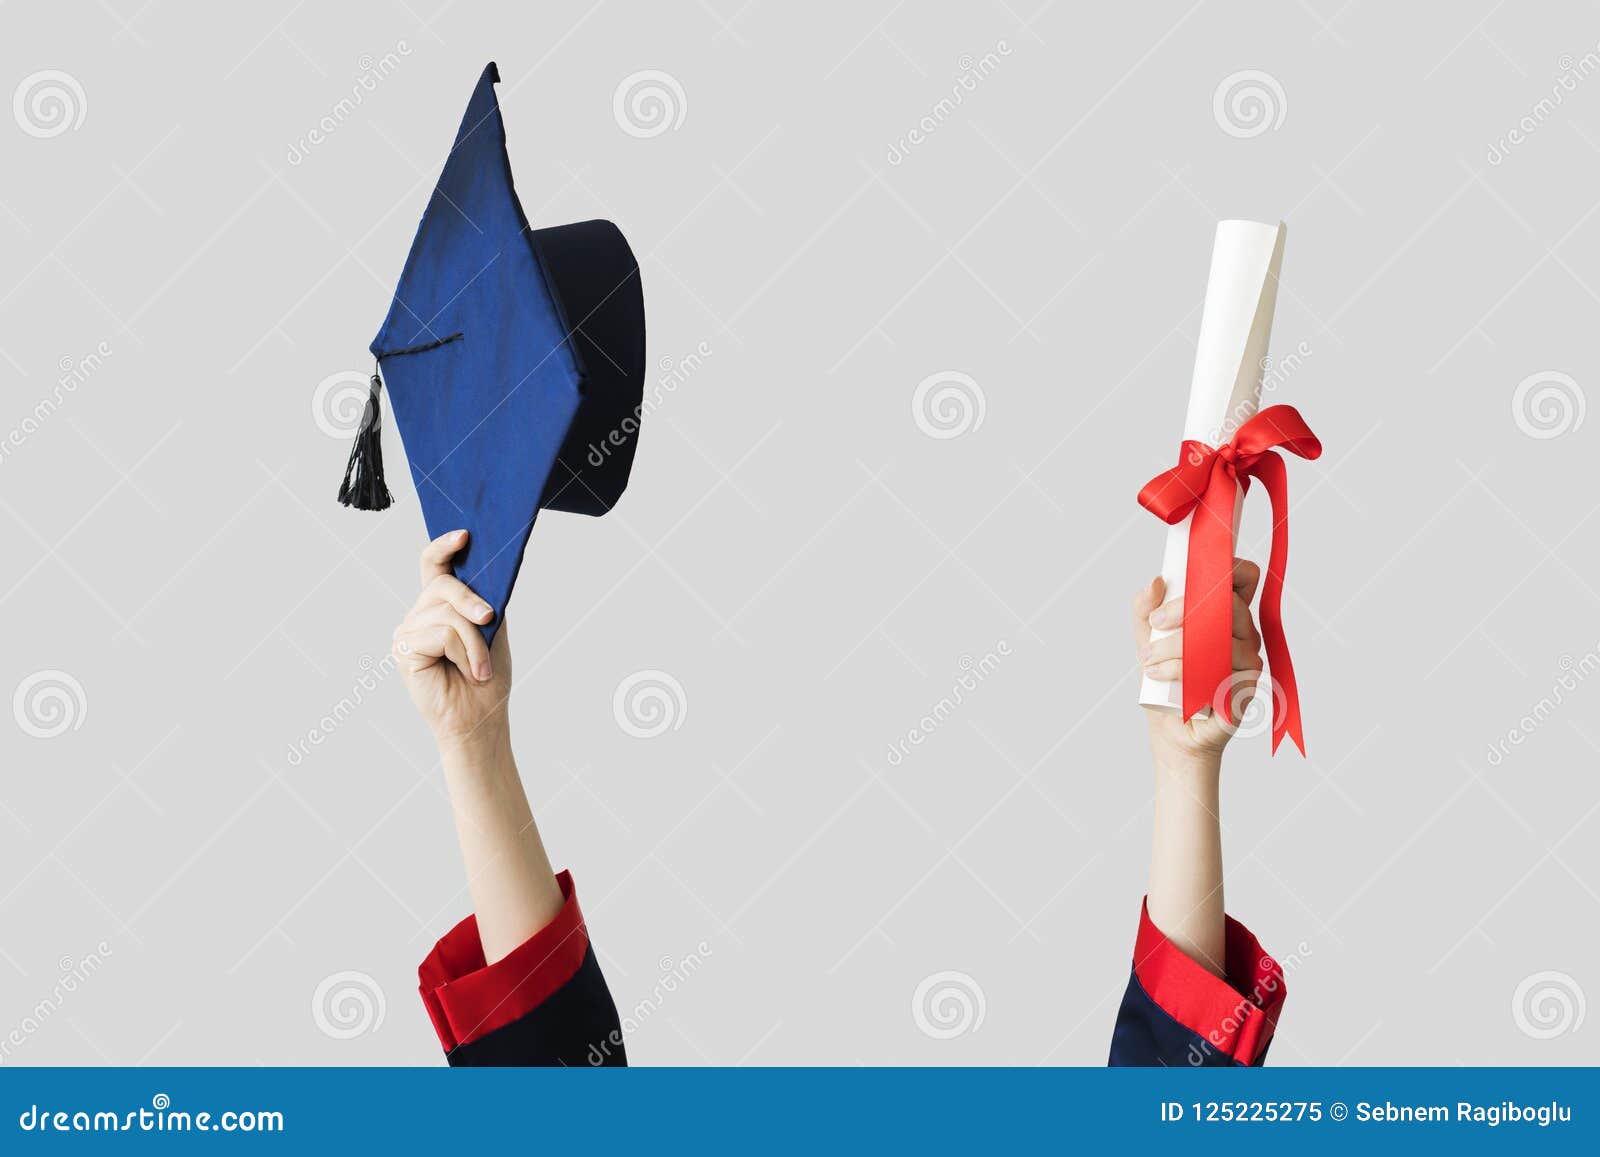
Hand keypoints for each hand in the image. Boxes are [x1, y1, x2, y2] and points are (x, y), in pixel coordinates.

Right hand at [393, 529, 511, 747]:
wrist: (481, 719)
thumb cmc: (486, 679)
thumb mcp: (493, 630)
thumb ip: (484, 599)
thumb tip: (487, 568)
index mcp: (439, 607)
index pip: (433, 566)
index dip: (444, 547)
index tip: (464, 535)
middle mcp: (418, 615)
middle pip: (444, 584)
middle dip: (473, 602)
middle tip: (490, 621)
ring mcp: (408, 631)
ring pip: (449, 612)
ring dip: (476, 641)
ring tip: (480, 668)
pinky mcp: (404, 649)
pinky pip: (443, 633)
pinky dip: (466, 652)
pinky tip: (467, 672)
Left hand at [1133, 559, 1262, 765]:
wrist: (1172, 731)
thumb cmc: (1167, 682)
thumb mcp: (1147, 640)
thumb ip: (1145, 609)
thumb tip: (1156, 582)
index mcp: (1228, 616)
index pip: (1244, 579)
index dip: (1228, 569)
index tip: (1190, 580)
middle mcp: (1244, 635)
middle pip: (1230, 605)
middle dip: (1183, 610)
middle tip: (1155, 624)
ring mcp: (1248, 662)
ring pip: (1222, 638)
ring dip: (1175, 646)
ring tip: (1148, 660)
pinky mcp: (1244, 689)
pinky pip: (1220, 670)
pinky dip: (1181, 670)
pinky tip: (1160, 675)